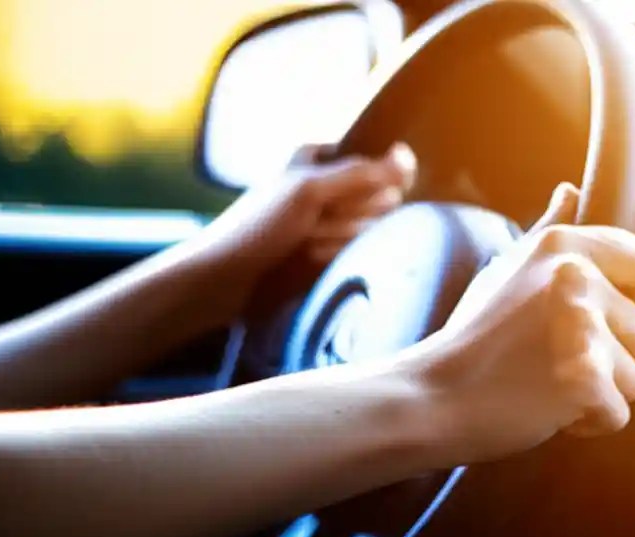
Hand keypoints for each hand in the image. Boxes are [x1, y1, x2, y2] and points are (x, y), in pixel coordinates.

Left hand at [187, 142, 416, 323]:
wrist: (227, 281)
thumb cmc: (260, 226)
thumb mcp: (310, 190)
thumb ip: (361, 173)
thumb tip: (407, 156)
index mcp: (320, 159)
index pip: (377, 164)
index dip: (372, 182)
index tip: (350, 193)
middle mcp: (328, 187)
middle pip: (377, 198)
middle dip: (352, 215)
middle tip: (316, 223)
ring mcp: (331, 223)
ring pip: (370, 229)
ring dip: (339, 239)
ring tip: (305, 246)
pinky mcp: (331, 254)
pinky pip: (358, 253)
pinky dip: (337, 258)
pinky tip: (312, 262)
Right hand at [407, 183, 634, 464]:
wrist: (432, 396)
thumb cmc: (474, 336)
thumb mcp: (507, 268)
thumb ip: (549, 230)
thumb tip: (571, 191)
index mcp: (567, 245)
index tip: (601, 319)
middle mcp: (578, 277)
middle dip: (615, 358)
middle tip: (559, 357)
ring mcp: (581, 329)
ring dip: (601, 392)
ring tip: (549, 381)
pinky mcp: (582, 380)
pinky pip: (618, 413)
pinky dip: (589, 423)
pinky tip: (548, 408)